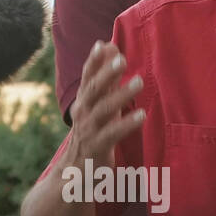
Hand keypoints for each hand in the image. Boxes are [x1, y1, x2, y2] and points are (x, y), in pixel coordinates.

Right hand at [67, 41, 144, 166]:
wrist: (74, 171)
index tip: (102, 44)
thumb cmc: (91, 134)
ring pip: (104, 110)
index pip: (87, 78)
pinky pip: (113, 133)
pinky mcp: (97, 147)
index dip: (93, 61)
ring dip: (121, 95)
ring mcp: (88, 130)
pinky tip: (141, 115)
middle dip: (106, 74)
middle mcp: (83, 113)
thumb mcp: (98, 106)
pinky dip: (127, 124)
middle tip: (121, 59)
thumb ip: (107, 80)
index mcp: (83, 101)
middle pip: (93, 90)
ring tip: (139, 81)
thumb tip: (112, 49)